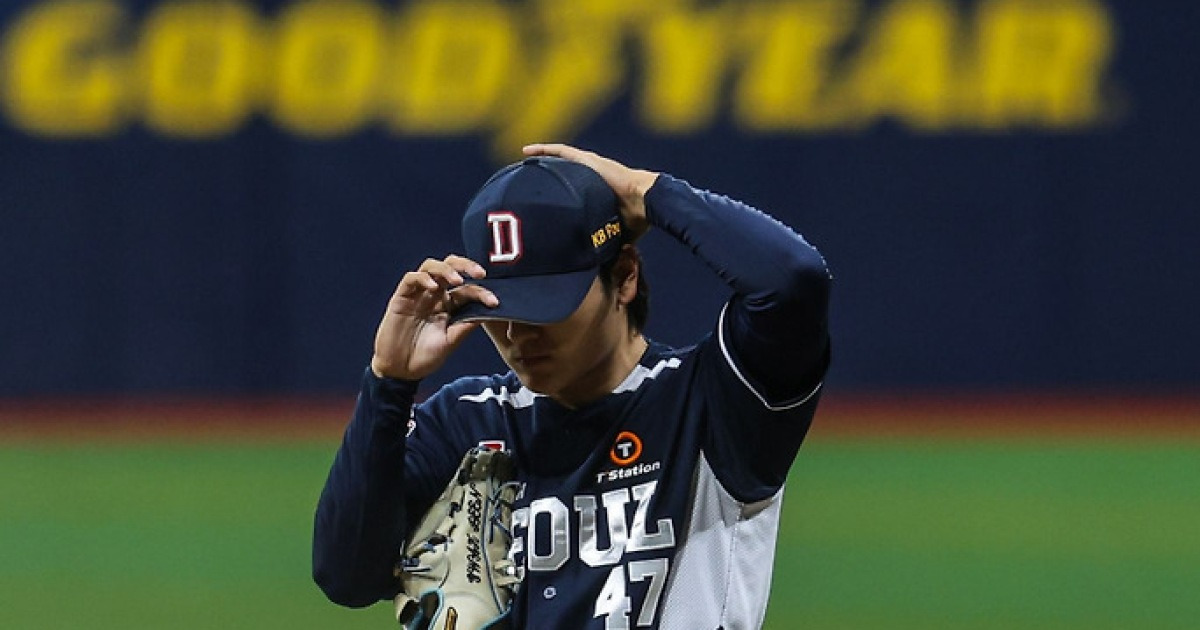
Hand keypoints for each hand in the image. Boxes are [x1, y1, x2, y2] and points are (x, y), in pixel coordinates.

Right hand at [370, 255, 497, 380]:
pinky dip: (423, 278)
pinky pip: (411, 279)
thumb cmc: (425, 356)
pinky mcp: (401, 298)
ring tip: (457, 280)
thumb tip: (490, 311)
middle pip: (450, 266)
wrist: (401, 371)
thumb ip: (467, 325)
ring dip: (446, 269)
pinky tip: (433, 288)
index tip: (494, 302)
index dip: (482, 292)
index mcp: (449, 305)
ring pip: (431, 266)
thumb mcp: (451, 341)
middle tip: (480, 273)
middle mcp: (435, 295)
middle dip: (466, 265)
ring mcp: (418, 294)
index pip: (468, 289)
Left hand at [522, 143, 658, 240]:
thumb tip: (603, 268)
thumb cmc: (637, 218)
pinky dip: (544, 150)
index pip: (573, 189)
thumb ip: (607, 243)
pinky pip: (560, 152)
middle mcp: (592, 176)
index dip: (560, 192)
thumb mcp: (616, 233)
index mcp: (598, 190)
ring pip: (560, 160)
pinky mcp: (587, 160)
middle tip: (530, 181)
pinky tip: (526, 152)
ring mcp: (590, 166)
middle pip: (564, 172)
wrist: (646, 201)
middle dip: (548, 175)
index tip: (546, 198)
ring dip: (542, 160)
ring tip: (524, 162)